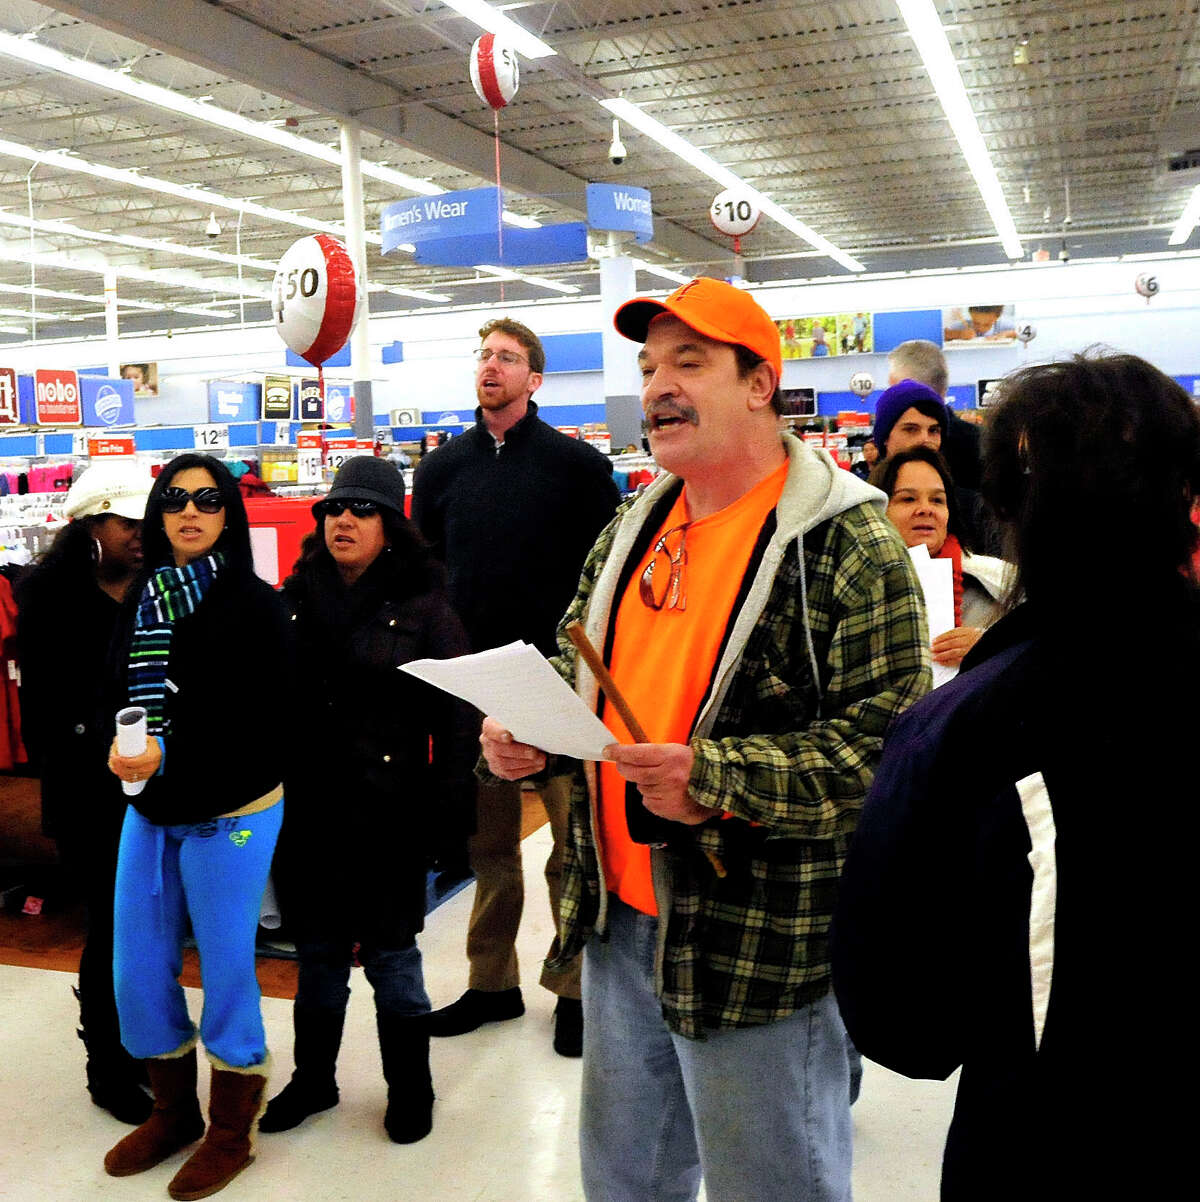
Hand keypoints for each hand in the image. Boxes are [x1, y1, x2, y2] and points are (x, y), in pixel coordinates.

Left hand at [107, 735, 161, 783]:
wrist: (164, 754)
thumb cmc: (155, 746)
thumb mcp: (149, 739)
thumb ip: (135, 737)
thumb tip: (118, 738)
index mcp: (150, 758)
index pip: (133, 762)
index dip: (121, 760)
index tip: (114, 756)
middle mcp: (148, 768)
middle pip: (128, 770)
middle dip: (116, 765)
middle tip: (112, 758)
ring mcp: (146, 774)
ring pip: (128, 776)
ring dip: (118, 771)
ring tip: (113, 764)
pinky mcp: (144, 777)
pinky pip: (131, 780)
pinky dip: (123, 777)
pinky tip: (118, 772)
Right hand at [480, 716, 546, 779]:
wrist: (520, 736)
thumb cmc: (521, 725)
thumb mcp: (520, 718)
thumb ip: (523, 720)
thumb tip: (537, 722)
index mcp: (490, 725)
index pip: (489, 729)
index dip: (498, 733)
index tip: (509, 736)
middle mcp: (487, 742)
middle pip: (498, 750)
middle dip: (519, 752)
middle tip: (535, 752)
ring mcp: (491, 757)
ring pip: (504, 764)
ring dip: (526, 763)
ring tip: (541, 759)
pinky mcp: (498, 770)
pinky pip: (511, 773)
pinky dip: (526, 770)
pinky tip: (537, 765)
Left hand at [603, 742, 717, 824]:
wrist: (719, 785)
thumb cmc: (694, 765)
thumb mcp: (676, 751)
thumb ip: (653, 754)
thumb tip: (626, 755)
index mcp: (671, 757)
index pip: (637, 754)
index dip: (619, 753)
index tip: (608, 751)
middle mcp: (669, 777)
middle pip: (633, 773)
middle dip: (624, 768)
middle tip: (623, 765)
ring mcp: (670, 795)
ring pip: (641, 788)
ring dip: (645, 784)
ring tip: (662, 781)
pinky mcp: (670, 810)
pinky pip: (649, 803)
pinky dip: (652, 798)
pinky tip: (665, 793)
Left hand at [931, 626, 982, 666]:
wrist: (993, 645)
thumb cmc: (980, 639)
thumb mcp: (971, 632)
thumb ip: (959, 634)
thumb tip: (942, 639)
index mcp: (968, 631)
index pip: (952, 633)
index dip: (941, 637)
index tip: (934, 640)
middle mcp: (969, 640)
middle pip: (951, 642)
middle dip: (940, 646)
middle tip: (932, 648)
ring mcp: (970, 649)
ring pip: (954, 652)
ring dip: (942, 655)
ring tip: (935, 657)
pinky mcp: (971, 658)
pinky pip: (958, 660)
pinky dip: (949, 661)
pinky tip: (942, 662)